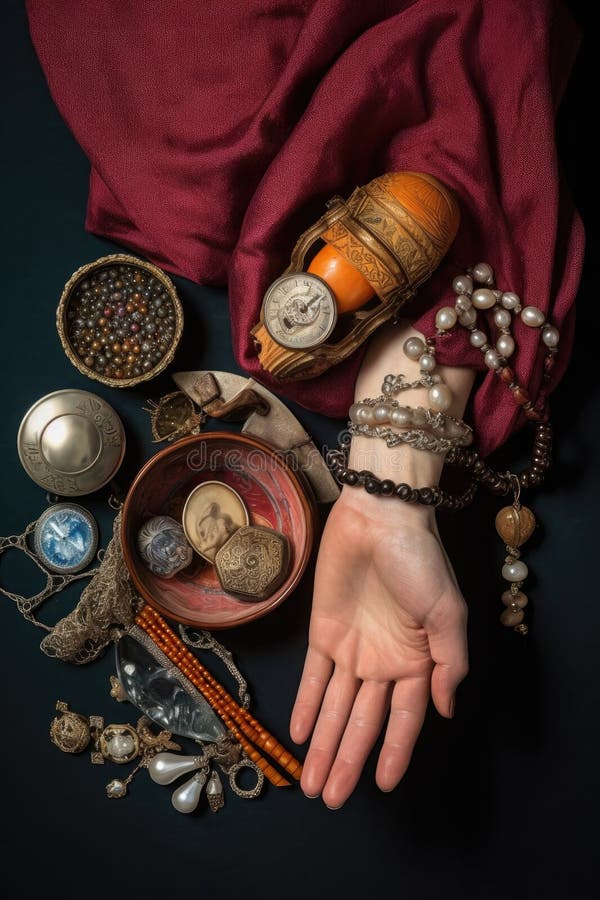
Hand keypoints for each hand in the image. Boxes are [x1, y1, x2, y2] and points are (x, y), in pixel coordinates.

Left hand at [290, 486, 468, 807]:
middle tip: (332, 799)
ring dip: (325, 744)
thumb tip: (444, 712)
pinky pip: (313, 676)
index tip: (382, 787)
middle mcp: (383, 662)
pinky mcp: (323, 631)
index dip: (394, 753)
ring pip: (336, 707)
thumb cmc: (420, 561)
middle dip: (348, 760)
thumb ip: (449, 665)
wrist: (379, 517)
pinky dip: (307, 705)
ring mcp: (352, 648)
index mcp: (418, 661)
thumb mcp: (448, 613)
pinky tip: (301, 734)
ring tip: (313, 782)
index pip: (404, 720)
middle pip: (363, 721)